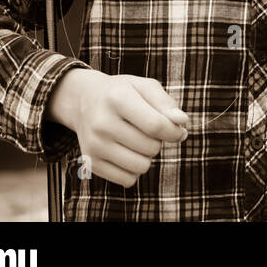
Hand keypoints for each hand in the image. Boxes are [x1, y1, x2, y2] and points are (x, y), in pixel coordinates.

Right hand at [47, 68, 189, 187]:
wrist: (83, 101)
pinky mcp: (91, 163)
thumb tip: (182, 122)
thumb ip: (166, 103)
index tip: (179, 130)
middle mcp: (102, 123)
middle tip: (148, 130)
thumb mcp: (145, 87)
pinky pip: (128, 180)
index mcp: (118, 98)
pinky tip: (128, 153)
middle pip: (151, 147)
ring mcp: (94, 145)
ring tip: (139, 141)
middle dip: (159, 140)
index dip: (175, 132)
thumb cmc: (122, 93)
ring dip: (148, 156)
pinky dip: (135, 170)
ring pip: (141, 167)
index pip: (156, 125)